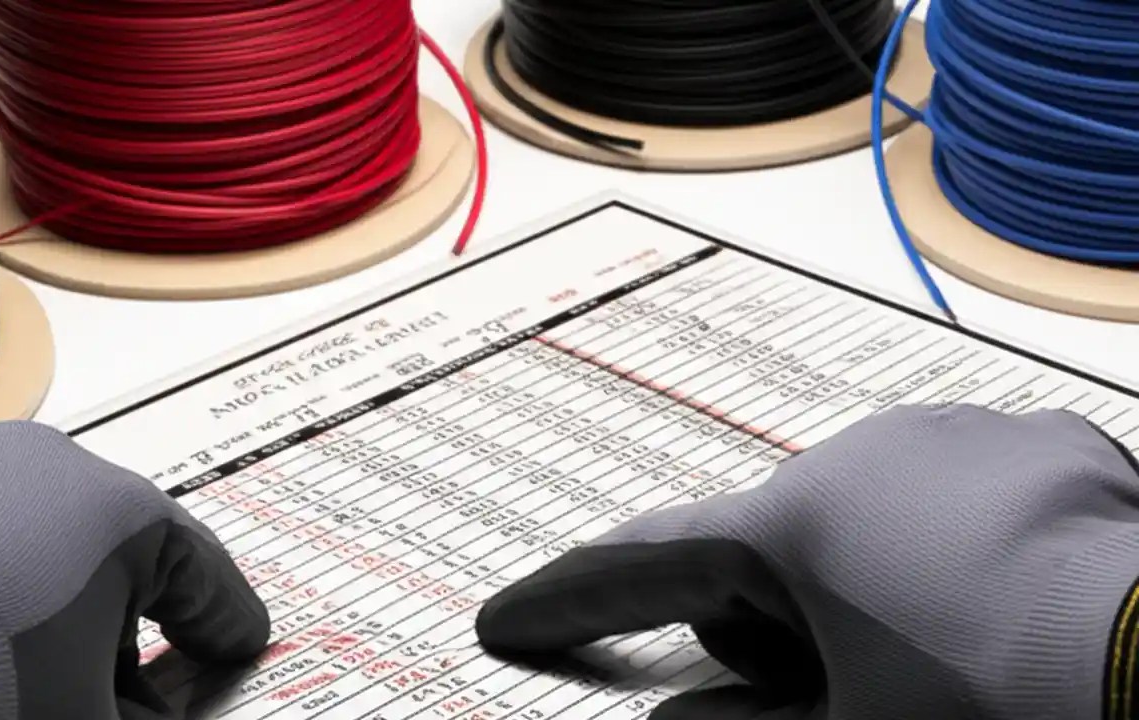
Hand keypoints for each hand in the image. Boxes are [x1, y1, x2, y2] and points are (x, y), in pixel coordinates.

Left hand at [0, 411, 268, 718]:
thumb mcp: (83, 717)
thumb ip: (143, 719)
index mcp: (125, 516)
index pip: (202, 573)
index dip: (224, 619)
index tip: (235, 642)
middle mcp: (57, 463)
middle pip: (113, 542)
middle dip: (118, 608)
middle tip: (109, 669)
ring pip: (27, 514)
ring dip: (33, 571)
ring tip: (1, 637)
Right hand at [475, 404, 1138, 719]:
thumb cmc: (1002, 704)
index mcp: (795, 523)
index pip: (642, 562)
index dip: (569, 602)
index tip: (507, 618)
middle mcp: (858, 455)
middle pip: (759, 552)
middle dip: (767, 626)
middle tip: (829, 695)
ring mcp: (948, 436)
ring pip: (853, 522)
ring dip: (857, 591)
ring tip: (934, 655)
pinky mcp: (1029, 442)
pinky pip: (945, 498)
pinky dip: (941, 555)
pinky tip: (1001, 609)